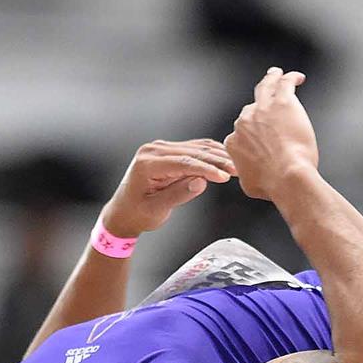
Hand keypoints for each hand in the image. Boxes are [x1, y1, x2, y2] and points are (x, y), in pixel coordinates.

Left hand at [99, 139, 235, 237]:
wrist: (124, 212)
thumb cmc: (138, 214)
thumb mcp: (157, 210)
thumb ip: (178, 195)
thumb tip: (201, 182)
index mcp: (148, 163)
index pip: (184, 162)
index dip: (207, 169)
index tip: (225, 177)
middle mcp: (153, 150)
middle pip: (192, 152)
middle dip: (216, 161)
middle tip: (238, 170)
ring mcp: (160, 148)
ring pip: (195, 148)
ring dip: (217, 157)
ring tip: (236, 166)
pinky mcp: (167, 151)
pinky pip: (192, 148)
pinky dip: (209, 154)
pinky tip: (225, 159)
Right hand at [225, 67, 315, 202]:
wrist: (286, 176)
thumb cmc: (271, 185)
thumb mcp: (249, 183)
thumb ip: (246, 172)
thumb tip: (248, 173)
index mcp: (234, 141)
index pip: (240, 132)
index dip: (251, 134)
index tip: (261, 137)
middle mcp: (245, 121)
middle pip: (251, 109)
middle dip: (260, 108)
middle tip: (268, 103)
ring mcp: (263, 109)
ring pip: (265, 87)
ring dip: (271, 79)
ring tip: (276, 75)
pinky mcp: (282, 103)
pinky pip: (284, 83)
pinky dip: (290, 78)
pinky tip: (297, 77)